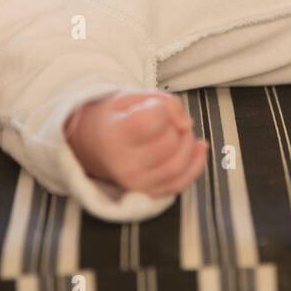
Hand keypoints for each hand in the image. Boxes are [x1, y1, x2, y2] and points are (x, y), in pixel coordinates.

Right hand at [65, 90, 208, 198]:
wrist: (91, 145)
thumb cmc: (115, 118)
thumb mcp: (133, 97)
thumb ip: (165, 103)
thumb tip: (186, 124)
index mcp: (114, 133)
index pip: (154, 120)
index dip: (163, 109)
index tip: (154, 107)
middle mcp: (123, 163)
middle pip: (170, 142)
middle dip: (177, 127)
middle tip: (167, 121)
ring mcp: (135, 182)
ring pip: (178, 165)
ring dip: (188, 144)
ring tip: (179, 133)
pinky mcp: (147, 193)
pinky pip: (180, 184)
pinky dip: (196, 164)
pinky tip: (199, 148)